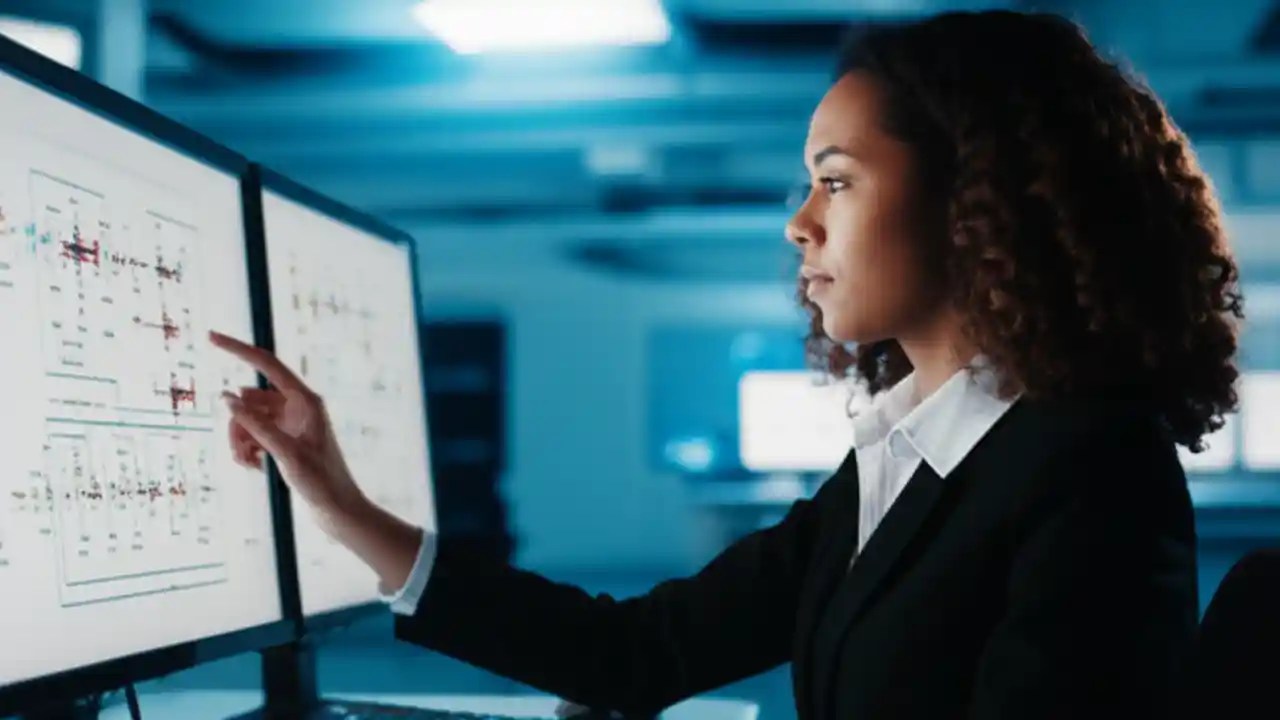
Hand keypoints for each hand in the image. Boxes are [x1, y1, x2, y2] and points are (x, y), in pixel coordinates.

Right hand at [210, 331, 366, 529]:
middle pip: (250, 399)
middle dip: (237, 423)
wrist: (338, 511)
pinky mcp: (285, 439)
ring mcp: (290, 423)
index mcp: (306, 400)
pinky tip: (253, 466)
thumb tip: (227, 397)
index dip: (239, 349)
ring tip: (248, 464)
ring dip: (240, 439)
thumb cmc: (321, 482)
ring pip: (248, 419)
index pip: (267, 365)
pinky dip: (247, 447)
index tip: (211, 337)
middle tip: (241, 453)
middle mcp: (299, 406)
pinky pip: (253, 433)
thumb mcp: (285, 453)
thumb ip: (255, 425)